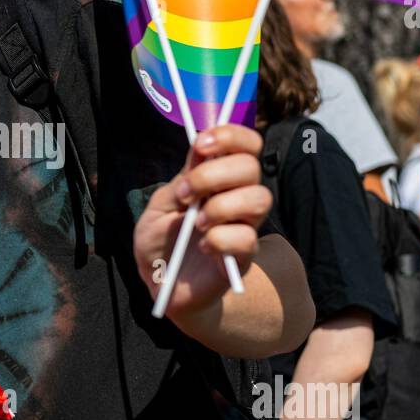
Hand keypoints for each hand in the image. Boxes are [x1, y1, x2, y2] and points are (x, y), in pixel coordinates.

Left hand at [134, 124, 271, 316]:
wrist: (160, 283)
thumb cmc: (161, 242)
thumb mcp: (161, 205)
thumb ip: (182, 179)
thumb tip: (201, 150)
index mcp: (219, 179)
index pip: (246, 144)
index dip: (230, 136)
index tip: (201, 145)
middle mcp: (238, 197)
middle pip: (251, 167)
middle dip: (213, 175)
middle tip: (185, 195)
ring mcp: (245, 226)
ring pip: (259, 199)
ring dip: (220, 207)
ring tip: (196, 224)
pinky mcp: (244, 256)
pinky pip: (246, 238)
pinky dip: (218, 239)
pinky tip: (203, 246)